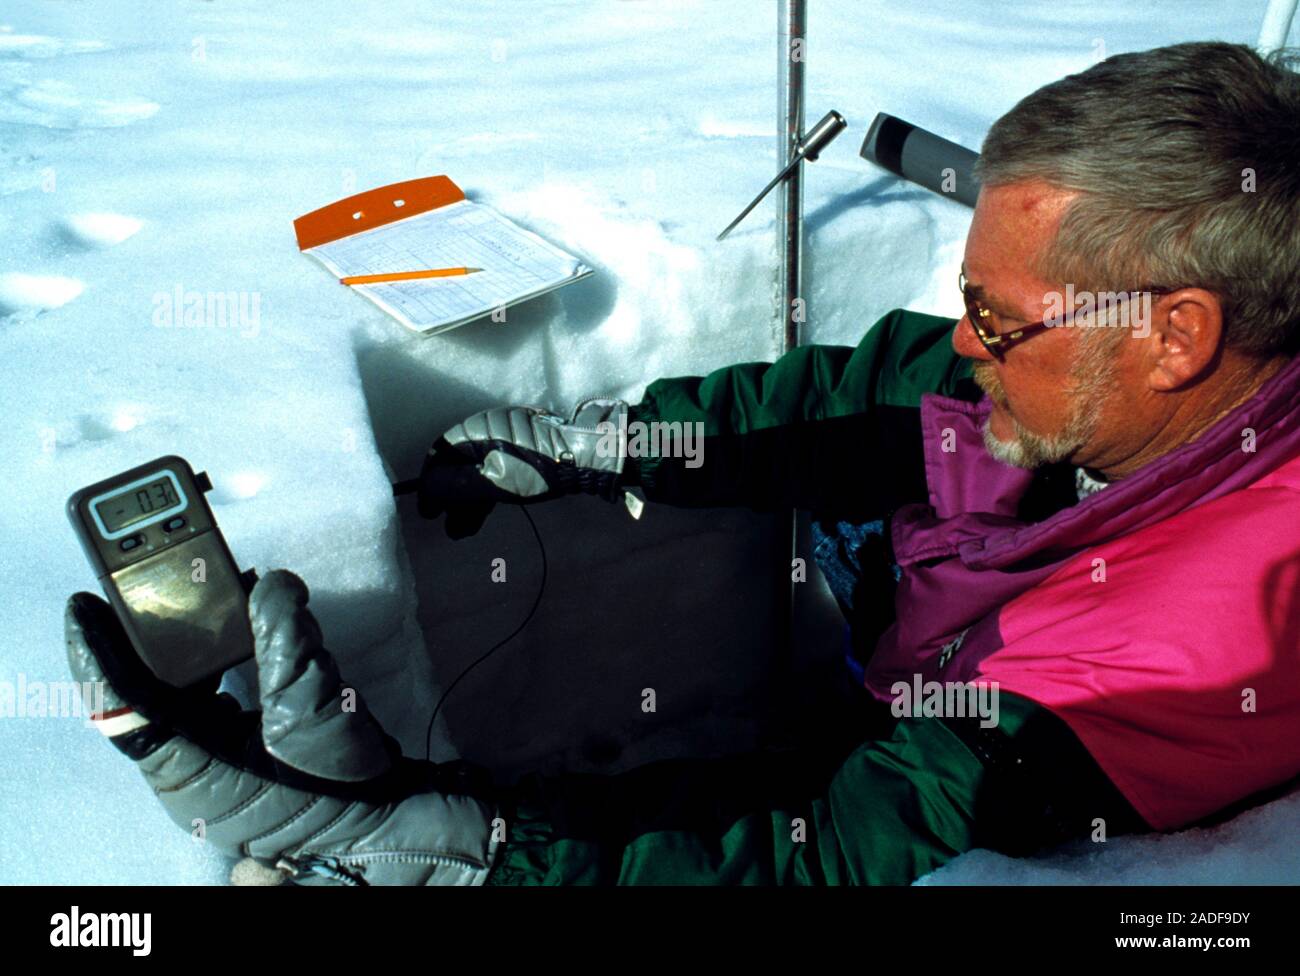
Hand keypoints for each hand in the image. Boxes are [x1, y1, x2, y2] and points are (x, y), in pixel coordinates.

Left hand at [65, 569, 499, 885]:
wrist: (387, 826)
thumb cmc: (342, 786)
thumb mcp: (314, 707)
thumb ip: (287, 640)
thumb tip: (274, 584)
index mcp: (190, 772)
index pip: (123, 708)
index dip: (101, 655)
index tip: (87, 606)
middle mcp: (189, 772)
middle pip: (146, 695)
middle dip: (148, 638)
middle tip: (151, 584)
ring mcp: (212, 764)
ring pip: (176, 695)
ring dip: (186, 646)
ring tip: (202, 595)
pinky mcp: (237, 751)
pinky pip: (206, 700)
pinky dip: (216, 661)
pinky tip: (238, 626)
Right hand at [417, 397, 628, 537]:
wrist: (587, 459)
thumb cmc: (538, 469)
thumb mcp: (492, 482)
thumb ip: (456, 487)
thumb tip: (426, 492)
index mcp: (476, 429)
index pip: (440, 454)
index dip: (430, 484)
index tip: (428, 511)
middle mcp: (488, 429)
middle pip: (459, 465)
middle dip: (451, 499)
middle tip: (446, 526)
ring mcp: (507, 440)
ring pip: (478, 471)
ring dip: (468, 502)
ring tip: (461, 531)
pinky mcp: (524, 453)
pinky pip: (495, 472)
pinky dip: (487, 494)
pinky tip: (481, 516)